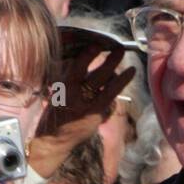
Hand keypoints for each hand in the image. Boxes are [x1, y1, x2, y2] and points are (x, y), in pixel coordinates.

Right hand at [30, 43, 136, 176]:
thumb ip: (71, 76)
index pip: (79, 66)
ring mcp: (89, 108)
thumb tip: (86, 57)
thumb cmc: (55, 111)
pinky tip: (117, 91)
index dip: (90, 53)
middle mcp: (78, 97)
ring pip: (111, 88)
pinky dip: (115, 94)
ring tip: (130, 70)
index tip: (98, 44)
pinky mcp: (98, 118)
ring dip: (121, 77)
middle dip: (113, 60)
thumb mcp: (57, 90)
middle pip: (100, 74)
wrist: (54, 140)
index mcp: (64, 87)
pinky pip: (111, 101)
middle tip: (121, 50)